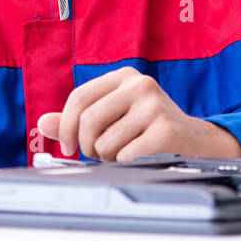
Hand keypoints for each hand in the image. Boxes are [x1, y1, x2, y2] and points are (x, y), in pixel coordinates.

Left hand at [35, 67, 240, 161]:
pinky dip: (127, 163)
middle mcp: (139, 85)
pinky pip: (125, 155)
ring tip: (127, 152)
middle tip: (99, 154)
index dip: (66, 126)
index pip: (79, 98)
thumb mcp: (114, 117)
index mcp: (124, 77)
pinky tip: (141, 156)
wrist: (197, 142)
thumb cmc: (150, 129)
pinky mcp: (166, 129)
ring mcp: (154, 105)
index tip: (69, 146)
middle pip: (88, 120)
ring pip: (105, 142)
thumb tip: (42, 123)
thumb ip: (77, 119)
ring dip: (109, 157)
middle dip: (87, 146)